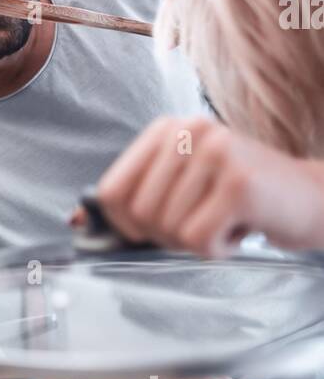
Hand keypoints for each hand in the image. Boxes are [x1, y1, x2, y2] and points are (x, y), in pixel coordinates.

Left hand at [90, 117, 323, 254]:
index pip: (112, 192)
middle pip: (139, 214)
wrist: (311, 198)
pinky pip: (198, 240)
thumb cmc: (240, 200)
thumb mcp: (182, 187)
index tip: (158, 229)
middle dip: (168, 236)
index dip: (128, 226)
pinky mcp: (239, 183)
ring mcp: (216, 153)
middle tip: (204, 224)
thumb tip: (76, 220)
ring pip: (169, 230)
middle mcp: (190, 131)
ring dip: (197, 242)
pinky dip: (218, 249)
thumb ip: (134, 199)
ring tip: (225, 221)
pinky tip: (240, 229)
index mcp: (166, 129)